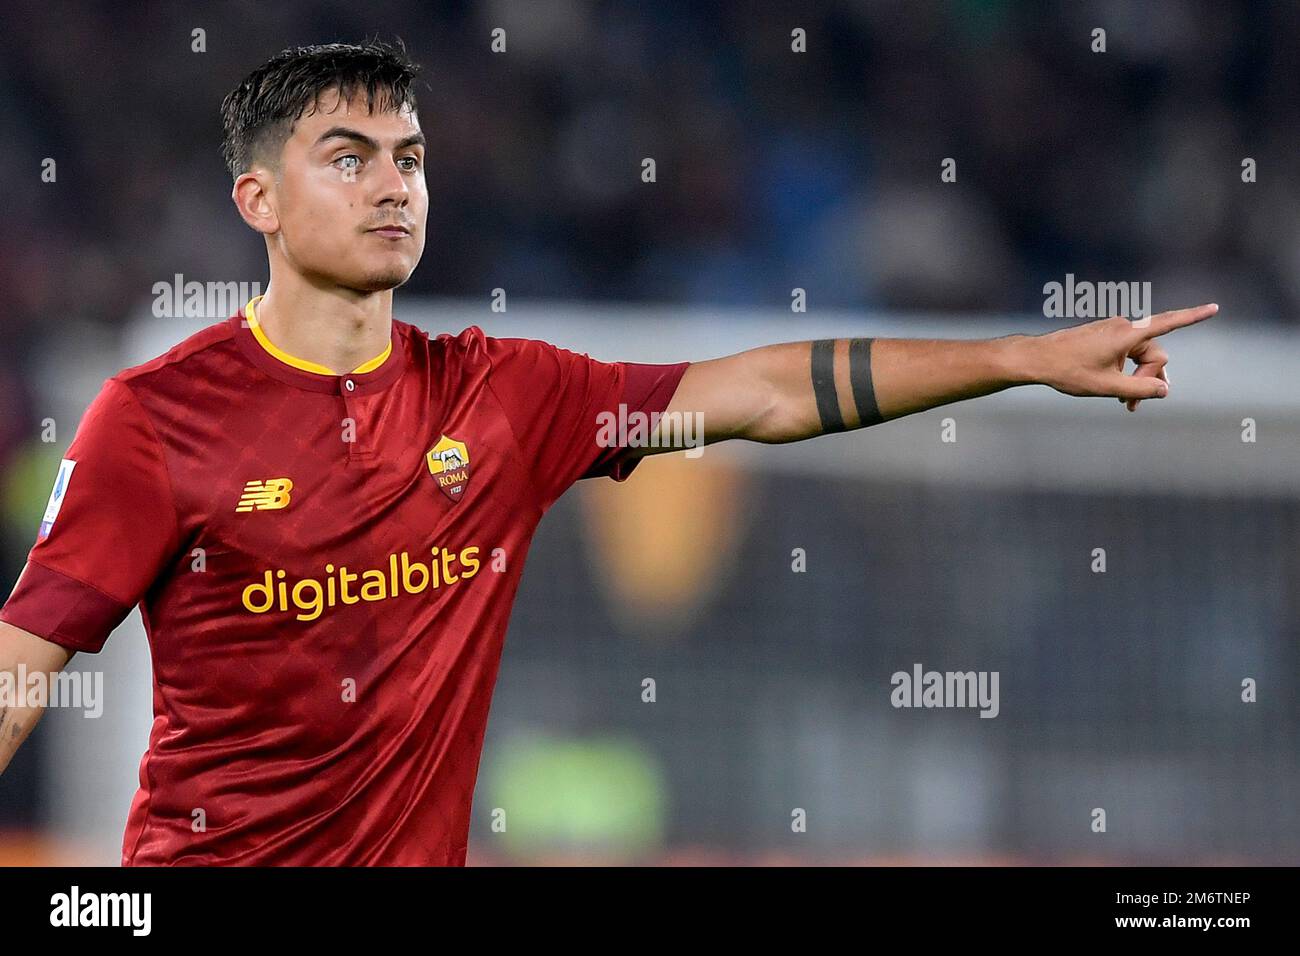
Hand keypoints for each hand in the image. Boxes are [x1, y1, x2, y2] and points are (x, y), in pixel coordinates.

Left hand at [1031, 303, 1217, 411]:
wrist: (1036, 359)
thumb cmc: (1068, 371)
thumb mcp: (1107, 386)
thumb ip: (1140, 388)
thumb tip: (1165, 390)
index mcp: (1127, 334)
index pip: (1168, 324)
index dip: (1193, 317)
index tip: (1215, 308)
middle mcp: (1123, 327)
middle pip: (1153, 354)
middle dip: (1149, 379)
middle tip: (1131, 406)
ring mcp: (1113, 332)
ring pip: (1139, 356)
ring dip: (1136, 378)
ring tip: (1124, 403)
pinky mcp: (1104, 337)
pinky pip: (1125, 354)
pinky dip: (1125, 371)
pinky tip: (1115, 390)